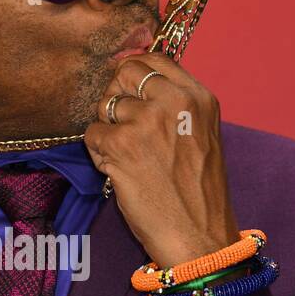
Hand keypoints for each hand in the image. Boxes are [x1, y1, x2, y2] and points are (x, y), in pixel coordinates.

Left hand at [84, 51, 239, 266]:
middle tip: (122, 124)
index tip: (127, 87)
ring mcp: (145, 121)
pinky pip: (92, 134)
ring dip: (108, 129)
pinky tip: (119, 170)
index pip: (155, 59)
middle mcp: (173, 101)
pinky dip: (99, 153)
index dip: (135, 70)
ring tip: (127, 156)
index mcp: (198, 97)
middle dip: (116, 94)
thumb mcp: (202, 135)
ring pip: (105, 105)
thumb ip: (176, 105)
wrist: (198, 236)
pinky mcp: (120, 145)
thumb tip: (137, 78)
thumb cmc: (199, 193)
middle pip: (125, 72)